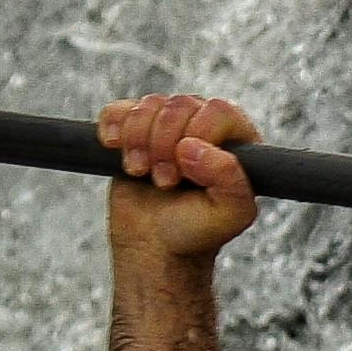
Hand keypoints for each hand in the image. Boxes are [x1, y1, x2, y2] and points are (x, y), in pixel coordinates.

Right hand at [98, 93, 264, 263]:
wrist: (156, 246)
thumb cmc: (197, 231)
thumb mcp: (230, 214)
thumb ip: (230, 179)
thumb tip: (192, 147)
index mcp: (237, 142)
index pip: (219, 110)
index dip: (197, 135)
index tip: (186, 172)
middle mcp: (205, 127)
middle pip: (179, 104)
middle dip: (164, 144)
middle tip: (165, 181)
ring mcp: (169, 127)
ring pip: (148, 105)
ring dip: (138, 141)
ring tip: (142, 173)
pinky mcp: (135, 131)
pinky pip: (118, 109)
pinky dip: (113, 127)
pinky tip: (115, 149)